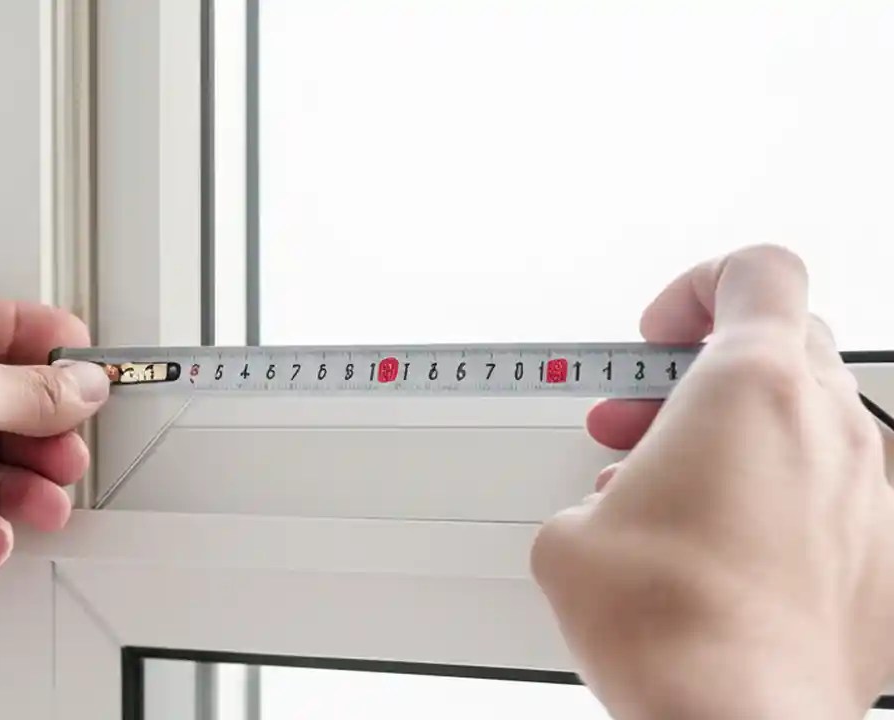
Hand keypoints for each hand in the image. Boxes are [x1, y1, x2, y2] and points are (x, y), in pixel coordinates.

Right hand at [531, 245, 893, 718]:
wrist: (735, 716)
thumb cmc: (670, 621)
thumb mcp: (569, 534)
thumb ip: (593, 492)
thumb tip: (602, 521)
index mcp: (752, 386)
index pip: (756, 271)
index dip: (699, 289)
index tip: (660, 338)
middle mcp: (827, 428)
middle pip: (784, 342)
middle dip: (704, 371)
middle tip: (647, 419)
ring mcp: (867, 494)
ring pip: (809, 422)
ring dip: (739, 438)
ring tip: (674, 495)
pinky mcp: (883, 560)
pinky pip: (833, 499)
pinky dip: (780, 504)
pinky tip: (725, 555)